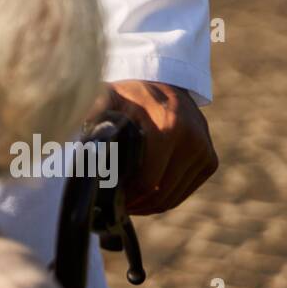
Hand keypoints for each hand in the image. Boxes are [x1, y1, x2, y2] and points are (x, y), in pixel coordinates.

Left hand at [106, 80, 217, 214]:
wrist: (165, 82)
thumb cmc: (130, 95)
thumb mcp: (109, 98)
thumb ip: (94, 115)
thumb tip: (76, 142)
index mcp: (169, 126)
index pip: (147, 182)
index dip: (126, 196)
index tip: (109, 197)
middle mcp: (192, 139)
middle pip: (161, 194)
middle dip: (136, 203)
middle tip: (116, 204)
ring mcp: (204, 151)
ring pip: (173, 197)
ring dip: (149, 205)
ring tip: (128, 201)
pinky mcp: (209, 160)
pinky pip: (184, 191)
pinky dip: (165, 198)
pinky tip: (145, 194)